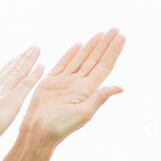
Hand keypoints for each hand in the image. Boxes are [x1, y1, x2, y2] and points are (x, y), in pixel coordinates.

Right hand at [0, 46, 43, 160]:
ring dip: (28, 59)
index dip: (5, 68)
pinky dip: (34, 75)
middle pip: (8, 70)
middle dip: (18, 59)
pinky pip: (26, 85)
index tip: (12, 61)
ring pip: (18, 72)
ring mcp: (1, 94)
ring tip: (35, 49)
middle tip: (28, 49)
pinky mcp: (12, 102)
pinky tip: (41, 66)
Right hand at [16, 28, 124, 148]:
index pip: (104, 66)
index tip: (122, 37)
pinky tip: (79, 45)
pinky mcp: (51, 82)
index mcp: (88, 90)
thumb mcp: (84, 113)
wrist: (38, 130)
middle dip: (105, 44)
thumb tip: (121, 87)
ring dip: (91, 46)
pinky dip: (71, 54)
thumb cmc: (61, 126)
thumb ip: (100, 97)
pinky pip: (63, 63)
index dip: (113, 51)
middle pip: (95, 59)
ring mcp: (65, 82)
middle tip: (115, 29)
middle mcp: (79, 84)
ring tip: (101, 34)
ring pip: (81, 59)